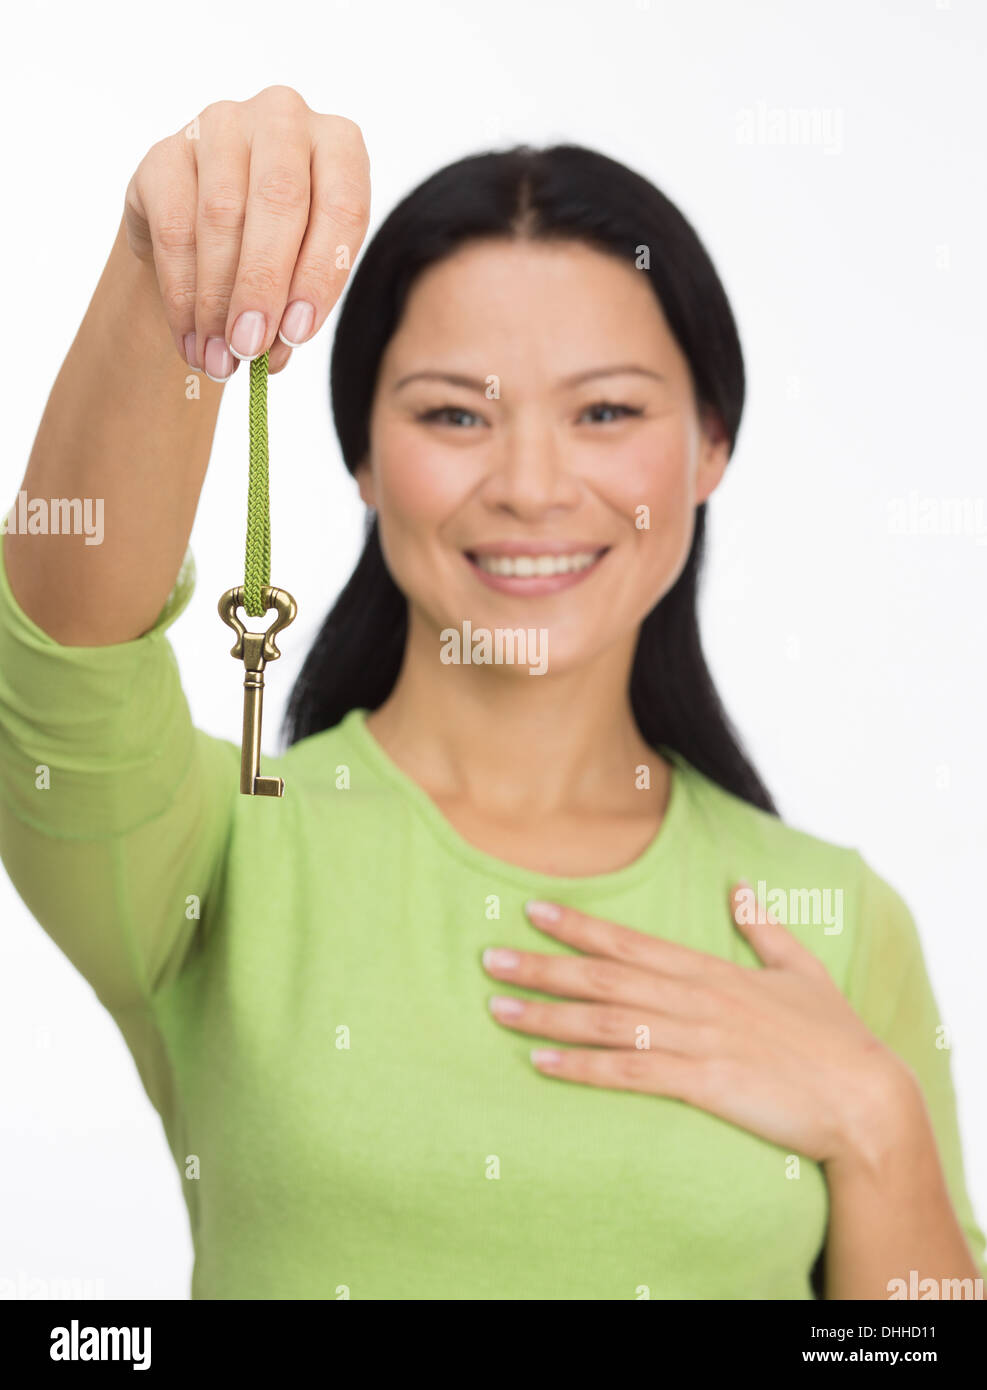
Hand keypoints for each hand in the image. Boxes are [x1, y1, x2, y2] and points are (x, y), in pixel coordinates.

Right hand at [124, 85, 369, 378]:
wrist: (208, 231)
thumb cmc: (279, 252)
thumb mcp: (307, 272)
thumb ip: (298, 306)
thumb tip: (272, 355)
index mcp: (340, 144)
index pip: (343, 207)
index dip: (321, 275)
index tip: (296, 334)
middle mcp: (283, 119)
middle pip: (278, 202)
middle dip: (263, 286)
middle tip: (249, 349)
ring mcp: (221, 125)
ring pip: (221, 217)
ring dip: (216, 301)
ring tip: (219, 360)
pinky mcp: (165, 152)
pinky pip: (173, 228)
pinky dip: (181, 294)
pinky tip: (190, 339)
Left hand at [482, 886, 920, 1166]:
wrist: (866, 1097)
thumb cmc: (834, 1037)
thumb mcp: (799, 970)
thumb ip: (763, 926)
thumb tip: (740, 886)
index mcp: (710, 969)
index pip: (629, 940)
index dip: (577, 924)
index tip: (532, 910)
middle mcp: (693, 998)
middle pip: (603, 976)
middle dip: (543, 965)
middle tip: (488, 957)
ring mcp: (695, 1039)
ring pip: (605, 1021)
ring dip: (547, 1015)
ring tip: (498, 1009)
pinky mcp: (702, 1083)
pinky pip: (629, 1072)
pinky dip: (581, 1068)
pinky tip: (542, 1065)